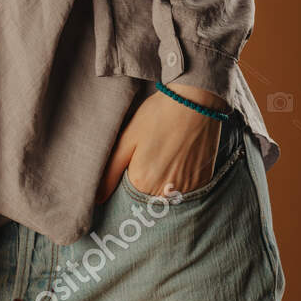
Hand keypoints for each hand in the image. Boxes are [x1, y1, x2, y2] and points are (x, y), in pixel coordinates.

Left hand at [94, 88, 225, 204]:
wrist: (195, 101)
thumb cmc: (158, 115)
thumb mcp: (128, 138)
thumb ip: (110, 171)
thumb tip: (97, 198)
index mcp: (141, 182)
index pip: (127, 197)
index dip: (127, 181)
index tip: (133, 163)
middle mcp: (165, 192)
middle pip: (148, 199)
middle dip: (145, 183)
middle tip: (152, 155)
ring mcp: (186, 189)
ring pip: (167, 195)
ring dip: (163, 183)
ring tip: (166, 154)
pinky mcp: (203, 182)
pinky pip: (186, 190)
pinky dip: (180, 179)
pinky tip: (180, 157)